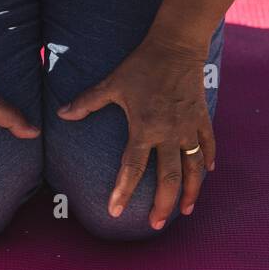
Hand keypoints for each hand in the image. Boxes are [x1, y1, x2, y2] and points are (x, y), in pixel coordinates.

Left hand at [57, 33, 214, 228]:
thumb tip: (61, 114)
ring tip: (185, 210)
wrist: (176, 45)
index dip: (123, 191)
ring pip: (192, 168)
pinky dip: (207, 160)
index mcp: (144, 128)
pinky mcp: (201, 118)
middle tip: (156, 224)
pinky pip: (207, 144)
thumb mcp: (111, 83)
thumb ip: (87, 102)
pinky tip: (205, 173)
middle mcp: (168, 133)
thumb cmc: (141, 65)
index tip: (115, 211)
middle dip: (162, 204)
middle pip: (168, 178)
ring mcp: (188, 127)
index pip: (132, 168)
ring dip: (190, 191)